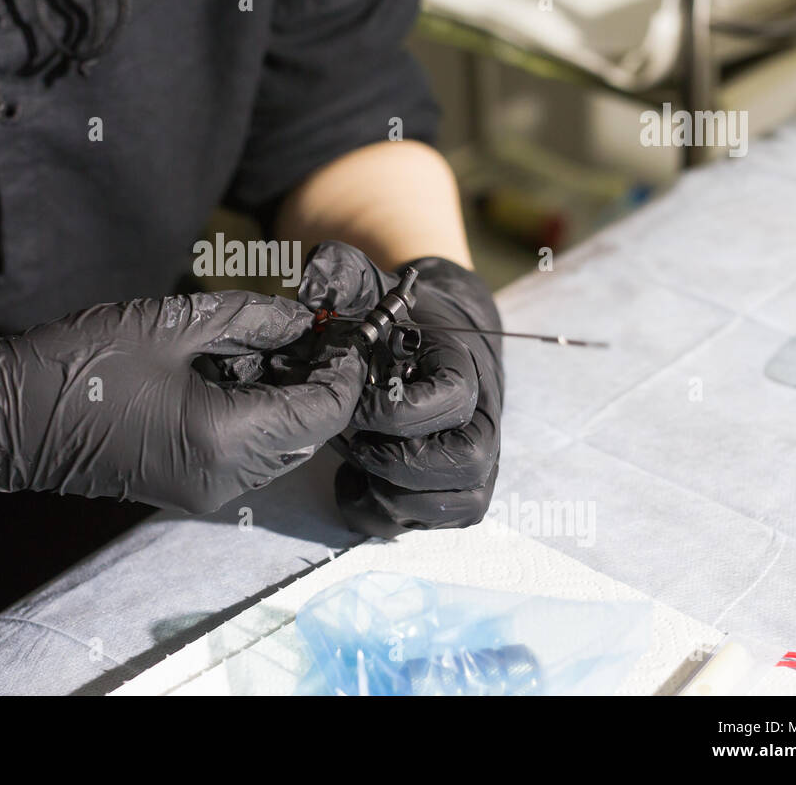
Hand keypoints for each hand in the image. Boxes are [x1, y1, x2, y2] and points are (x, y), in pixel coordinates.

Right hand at [0, 291, 365, 512]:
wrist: (6, 419)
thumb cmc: (79, 365)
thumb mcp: (171, 324)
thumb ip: (249, 318)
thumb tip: (301, 317)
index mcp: (223, 438)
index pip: (321, 412)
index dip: (344, 371)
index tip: (346, 331)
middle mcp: (223, 478)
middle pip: (305, 434)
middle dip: (315, 381)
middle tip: (305, 328)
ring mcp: (204, 491)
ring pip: (278, 446)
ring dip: (284, 397)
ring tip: (264, 342)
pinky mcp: (186, 487)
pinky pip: (246, 454)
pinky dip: (254, 414)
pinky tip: (232, 371)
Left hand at [298, 241, 503, 535]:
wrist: (427, 337)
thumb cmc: (395, 319)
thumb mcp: (370, 287)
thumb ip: (342, 275)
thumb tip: (313, 273)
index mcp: (463, 366)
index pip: (452, 397)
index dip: (396, 410)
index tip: (352, 403)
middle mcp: (482, 417)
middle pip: (469, 461)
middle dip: (399, 461)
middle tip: (352, 444)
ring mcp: (474, 457)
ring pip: (459, 503)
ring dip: (397, 494)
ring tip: (353, 466)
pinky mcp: (455, 487)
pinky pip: (437, 522)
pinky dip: (389, 514)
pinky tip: (352, 484)